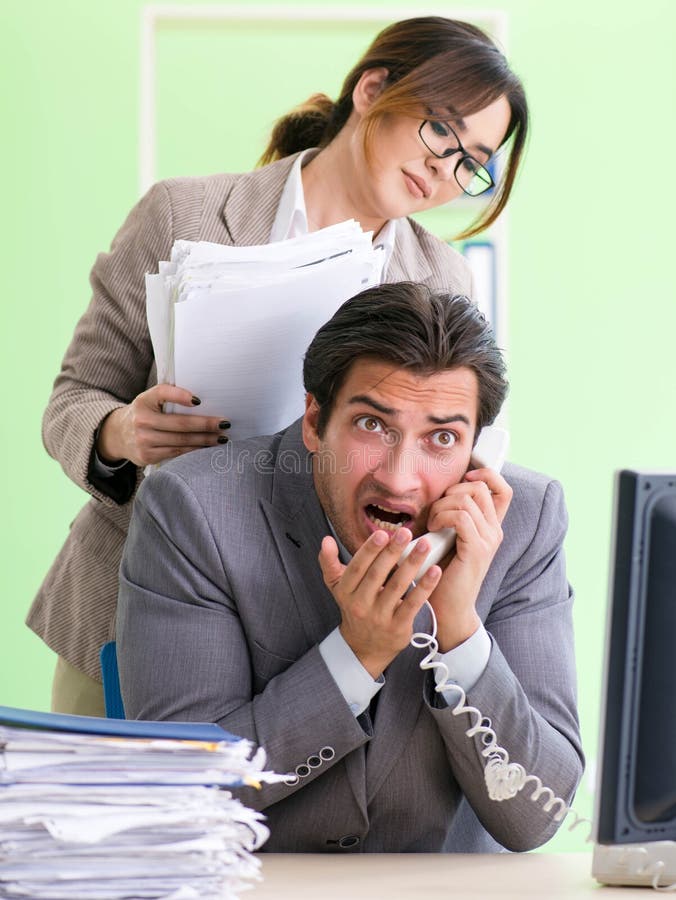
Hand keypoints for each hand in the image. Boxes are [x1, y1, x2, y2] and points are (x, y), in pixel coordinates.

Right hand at [96, 384, 228, 466]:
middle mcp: (141, 421)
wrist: (117, 435)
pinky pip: (176, 453)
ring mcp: (143, 441)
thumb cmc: (142, 413)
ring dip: (205, 440)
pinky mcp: (147, 456)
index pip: (162, 393)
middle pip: (180, 424)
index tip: (199, 400)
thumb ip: (168, 395)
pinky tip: (206, 448)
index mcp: (143, 401)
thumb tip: (200, 399)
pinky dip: (194, 451)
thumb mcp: (149, 399)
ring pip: (181, 441)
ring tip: (221, 438)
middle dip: (206, 425)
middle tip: (224, 424)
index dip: (180, 396)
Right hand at [318, 528, 441, 678]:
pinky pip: (413, 603)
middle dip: (392, 551)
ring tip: (424, 545)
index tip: (383, 534)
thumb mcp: (338, 587)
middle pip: (377, 574)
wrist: (364, 647)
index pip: (357, 567)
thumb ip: (329, 562)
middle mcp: (360, 604)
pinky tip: (435, 571)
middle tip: (406, 532)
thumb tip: (326, 539)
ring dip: (412, 564)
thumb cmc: (355, 608)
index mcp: (345, 591)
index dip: (370, 550)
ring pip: (397, 586)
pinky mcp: (398, 627)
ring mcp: (379, 617)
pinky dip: (425, 586)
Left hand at [426, 467, 512, 651]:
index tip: (463, 479)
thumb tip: (440, 490)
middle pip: (479, 488)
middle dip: (452, 491)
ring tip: (432, 523)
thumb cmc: (443, 573)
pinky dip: (442, 517)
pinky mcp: (477, 549)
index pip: (502, 489)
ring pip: (466, 500)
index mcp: (490, 526)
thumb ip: (453, 515)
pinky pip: (460, 517)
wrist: (448, 608)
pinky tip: (433, 529)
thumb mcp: (449, 537)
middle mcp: (494, 530)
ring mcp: (488, 539)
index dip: (485, 474)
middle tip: (437, 511)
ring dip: (441, 507)